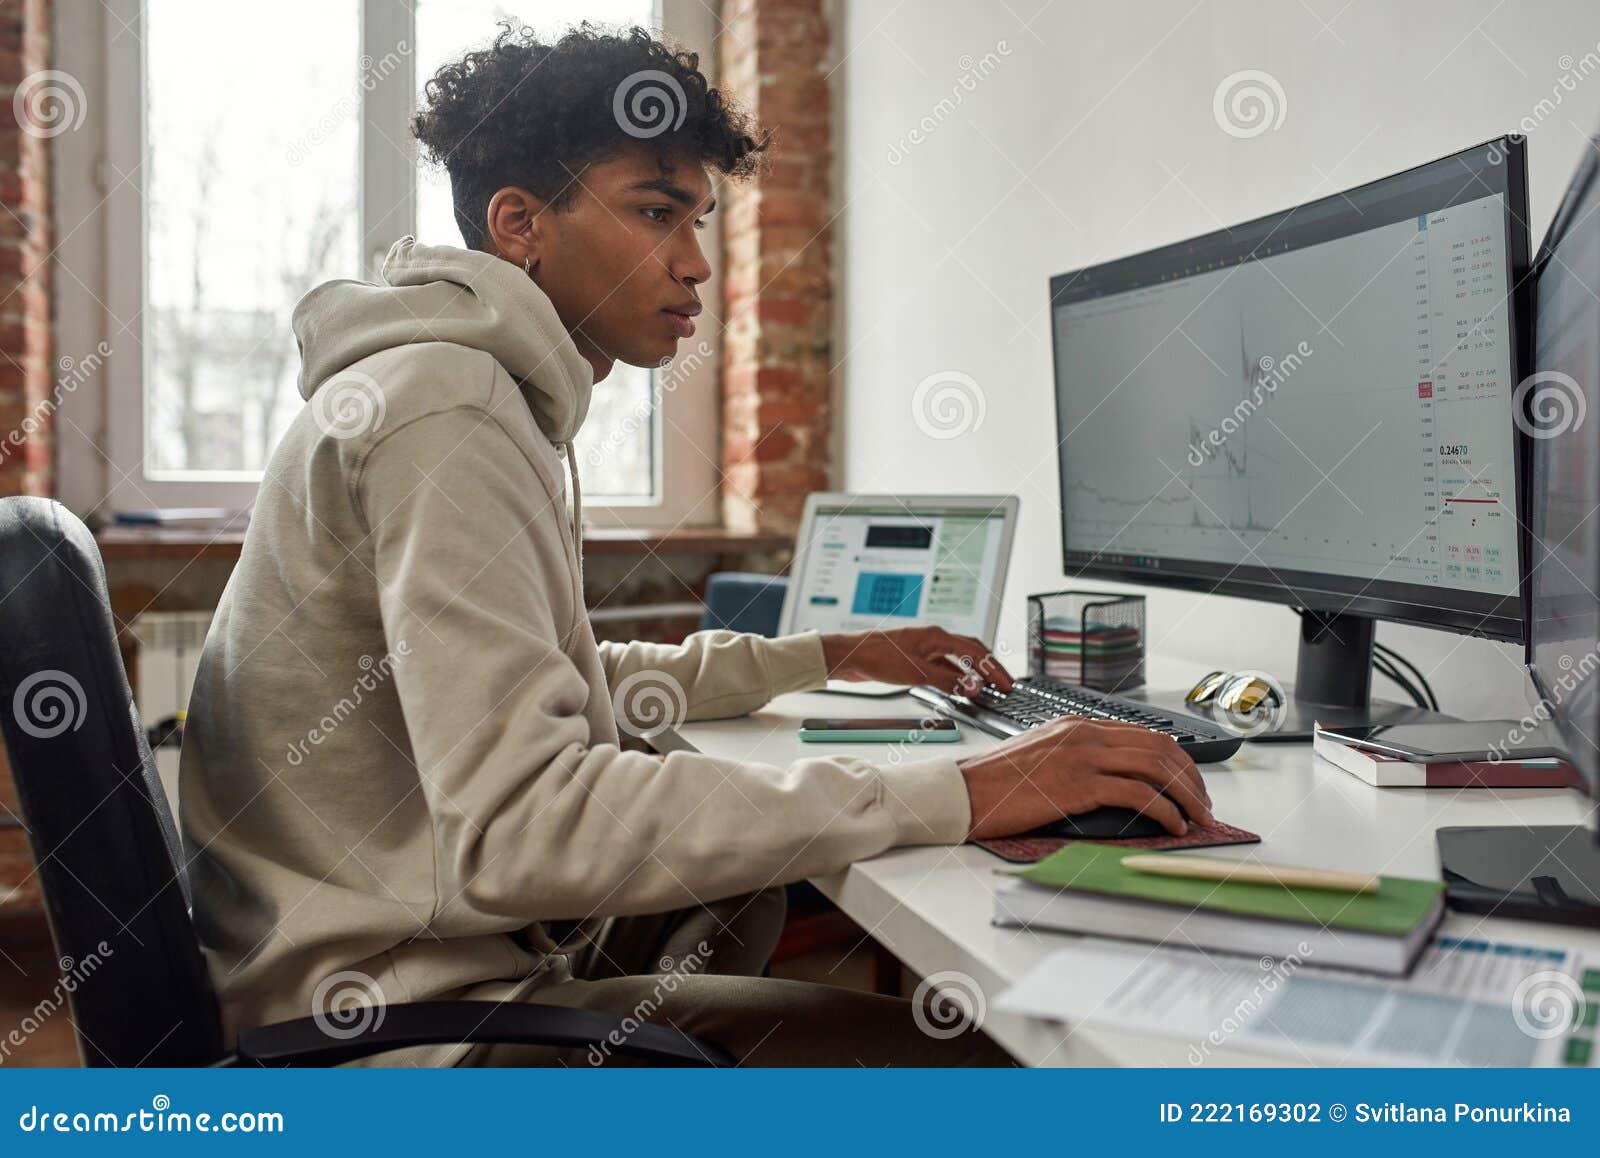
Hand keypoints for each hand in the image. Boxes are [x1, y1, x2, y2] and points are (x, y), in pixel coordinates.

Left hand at [820, 626, 1013, 694]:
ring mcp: (924, 649)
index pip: (975, 650)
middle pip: (970, 651)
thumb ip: (947, 681)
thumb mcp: (916, 672)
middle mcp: (932, 639)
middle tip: (1004, 684)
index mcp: (936, 636)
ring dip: (973, 673)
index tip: (1006, 683)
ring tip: (987, 687)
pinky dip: (955, 677)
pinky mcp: (914, 659)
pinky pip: (943, 667)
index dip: (993, 668)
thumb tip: (974, 687)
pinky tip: (960, 687)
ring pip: (957, 660)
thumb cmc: (877, 657)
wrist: (850, 656)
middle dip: (989, 668)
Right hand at [957, 717, 1212, 838]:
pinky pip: (1138, 794)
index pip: (1144, 735)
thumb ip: (1075, 759)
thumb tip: (1110, 781)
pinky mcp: (1079, 784)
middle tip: (1204, 804)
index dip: (1177, 760)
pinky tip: (1173, 826)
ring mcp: (1083, 756)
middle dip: (1191, 777)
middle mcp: (1084, 734)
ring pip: (1156, 768)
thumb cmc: (994, 783)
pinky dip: (1164, 811)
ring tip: (1199, 818)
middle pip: (1159, 748)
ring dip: (1186, 795)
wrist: (963, 791)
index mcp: (1076, 725)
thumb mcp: (1040, 757)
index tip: (1190, 784)